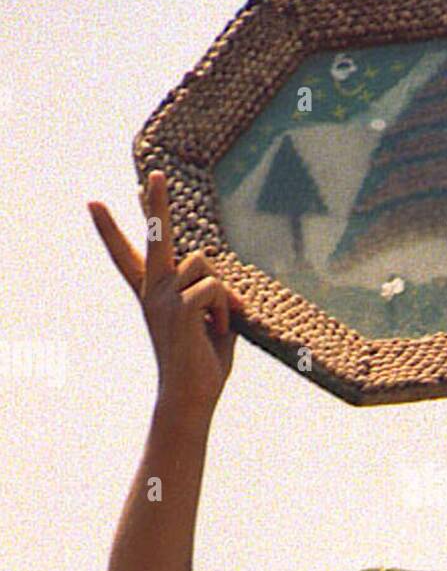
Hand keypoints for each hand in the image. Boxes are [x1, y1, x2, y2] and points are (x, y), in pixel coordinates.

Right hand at [88, 170, 242, 417]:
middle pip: (155, 238)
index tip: (95, 203)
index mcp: (155, 295)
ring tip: (218, 322)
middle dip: (156, 204)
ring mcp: (164, 298)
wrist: (191, 397)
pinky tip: (217, 331)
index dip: (113, 230)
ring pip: (204, 264)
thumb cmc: (202, 366)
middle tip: (155, 174)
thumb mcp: (210, 326)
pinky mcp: (180, 307)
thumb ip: (215, 301)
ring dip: (221, 293)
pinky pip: (214, 287)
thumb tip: (227, 285)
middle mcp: (154, 292)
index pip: (129, 256)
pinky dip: (225, 309)